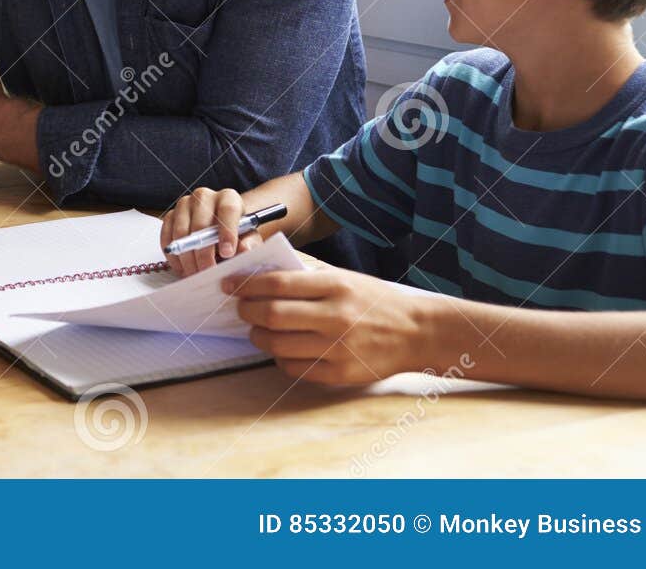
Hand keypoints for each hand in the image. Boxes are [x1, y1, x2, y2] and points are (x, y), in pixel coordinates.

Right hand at [159, 187, 263, 277]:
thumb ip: (249, 244)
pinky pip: (166, 237)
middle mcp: (204, 196)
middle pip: (200, 224)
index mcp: (228, 197)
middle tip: (207, 272)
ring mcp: (184, 204)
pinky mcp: (170, 216)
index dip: (227, 232)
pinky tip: (183, 268)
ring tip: (195, 274)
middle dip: (203, 253)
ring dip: (187, 258)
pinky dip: (173, 256)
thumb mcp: (249, 239)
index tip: (228, 253)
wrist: (219, 228)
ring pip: (181, 232)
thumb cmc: (236, 234)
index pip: (228, 209)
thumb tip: (243, 249)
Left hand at [226, 268, 430, 384]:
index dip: (246, 284)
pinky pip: (294, 368)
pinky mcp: (340, 374)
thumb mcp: (346, 276)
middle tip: (241, 308)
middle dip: (247, 311)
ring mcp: (338, 348)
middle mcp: (336, 316)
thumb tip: (261, 270)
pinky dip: (279, 358)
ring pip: (278, 345)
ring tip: (257, 330)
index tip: (228, 284)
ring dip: (258, 337)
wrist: (417, 332)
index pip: (278, 283)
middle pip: (272, 315)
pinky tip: (281, 349)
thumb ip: (307, 274)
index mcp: (336, 286)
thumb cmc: (375, 300)